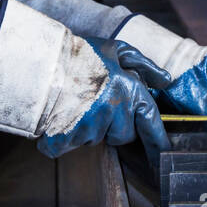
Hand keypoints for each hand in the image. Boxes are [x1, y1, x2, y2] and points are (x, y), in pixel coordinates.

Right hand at [37, 40, 172, 162]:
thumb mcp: (115, 50)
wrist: (40, 62)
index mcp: (129, 88)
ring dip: (90, 128)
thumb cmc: (79, 55)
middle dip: (114, 125)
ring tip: (76, 104)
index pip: (151, 121)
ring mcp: (91, 124)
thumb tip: (165, 80)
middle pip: (124, 135)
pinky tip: (59, 118)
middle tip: (96, 103)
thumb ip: (143, 65)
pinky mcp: (68, 136)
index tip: (163, 156)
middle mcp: (114, 109)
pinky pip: (70, 146)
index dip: (159, 142)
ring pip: (98, 139)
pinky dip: (63, 138)